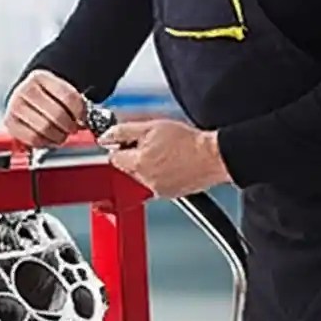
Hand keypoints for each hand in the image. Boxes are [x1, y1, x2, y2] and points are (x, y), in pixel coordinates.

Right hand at [4, 70, 86, 147]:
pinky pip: (33, 138)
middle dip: (69, 126)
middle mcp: (24, 90)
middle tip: (72, 129)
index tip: (83, 118)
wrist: (25, 101)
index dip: (80, 112)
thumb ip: (73, 103)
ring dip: (58, 136)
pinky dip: (45, 142)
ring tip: (61, 134)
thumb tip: (83, 122)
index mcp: (40, 77)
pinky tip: (49, 138)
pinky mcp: (10, 123)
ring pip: (45, 128)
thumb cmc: (46, 98)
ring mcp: (15, 107)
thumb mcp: (59, 92)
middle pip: (57, 114)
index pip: (68, 97)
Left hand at [99, 119, 232, 197]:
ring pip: (142, 175)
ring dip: (148, 165)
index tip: (129, 141)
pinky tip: (173, 164)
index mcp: (137, 165)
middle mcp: (145, 181)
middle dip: (135, 155)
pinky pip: (157, 183)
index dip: (121, 146)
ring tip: (166, 153)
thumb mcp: (151, 127)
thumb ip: (123, 132)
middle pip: (128, 167)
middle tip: (153, 144)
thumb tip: (106, 137)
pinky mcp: (170, 193)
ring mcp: (158, 190)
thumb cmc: (189, 142)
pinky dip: (161, 174)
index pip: (114, 158)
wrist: (215, 156)